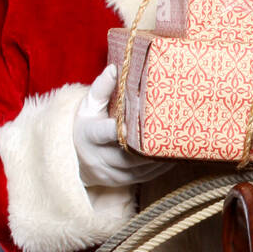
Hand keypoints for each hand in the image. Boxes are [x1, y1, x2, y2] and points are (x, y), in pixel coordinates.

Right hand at [73, 65, 170, 187]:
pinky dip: (159, 167)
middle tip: (171, 134)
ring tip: (177, 144)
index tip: (134, 124)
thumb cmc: (86, 124)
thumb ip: (102, 88)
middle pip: (127, 155)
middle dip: (148, 147)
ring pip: (138, 168)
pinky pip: (144, 177)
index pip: (105, 133)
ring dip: (157, 158)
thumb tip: (116, 69)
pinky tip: (171, 156)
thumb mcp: (88, 105)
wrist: (75, 157)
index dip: (120, 130)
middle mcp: (98, 157)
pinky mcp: (121, 182)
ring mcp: (110, 173)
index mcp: (89, 134)